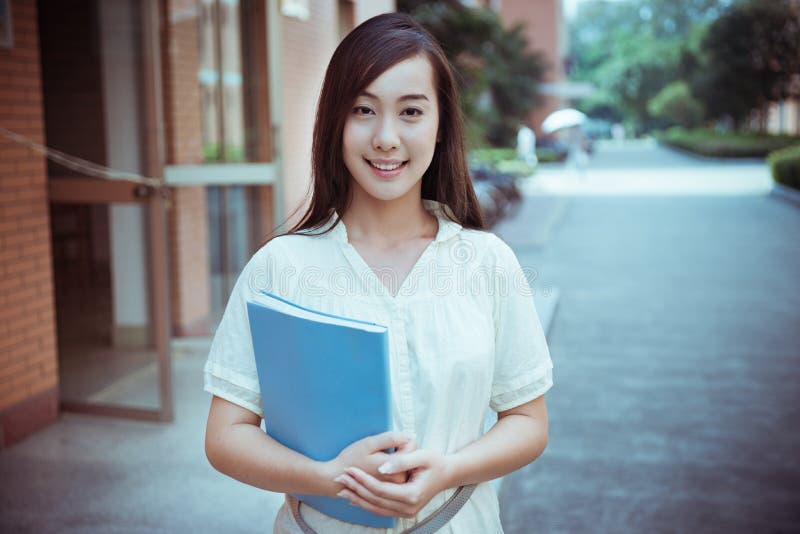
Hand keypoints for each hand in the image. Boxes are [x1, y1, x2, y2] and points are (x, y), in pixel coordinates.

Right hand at [324, 431, 416, 494]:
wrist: (336, 479)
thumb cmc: (351, 459)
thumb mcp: (369, 444)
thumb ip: (391, 439)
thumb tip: (411, 435)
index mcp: (397, 469)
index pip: (412, 445)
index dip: (401, 438)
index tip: (386, 442)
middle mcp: (400, 481)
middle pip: (410, 456)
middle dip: (399, 449)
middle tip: (381, 451)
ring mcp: (396, 488)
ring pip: (405, 465)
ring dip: (396, 459)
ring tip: (378, 459)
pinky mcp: (391, 490)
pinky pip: (398, 473)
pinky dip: (392, 468)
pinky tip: (379, 467)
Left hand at [334, 449, 452, 518]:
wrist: (447, 474)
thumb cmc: (435, 462)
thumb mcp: (422, 456)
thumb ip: (402, 461)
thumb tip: (382, 468)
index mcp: (412, 494)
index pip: (380, 489)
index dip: (363, 480)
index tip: (349, 469)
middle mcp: (409, 508)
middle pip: (375, 500)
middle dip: (356, 489)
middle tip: (340, 478)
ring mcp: (407, 512)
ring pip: (376, 508)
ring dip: (358, 499)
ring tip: (342, 490)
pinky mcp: (404, 512)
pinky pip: (381, 510)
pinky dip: (366, 504)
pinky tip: (355, 497)